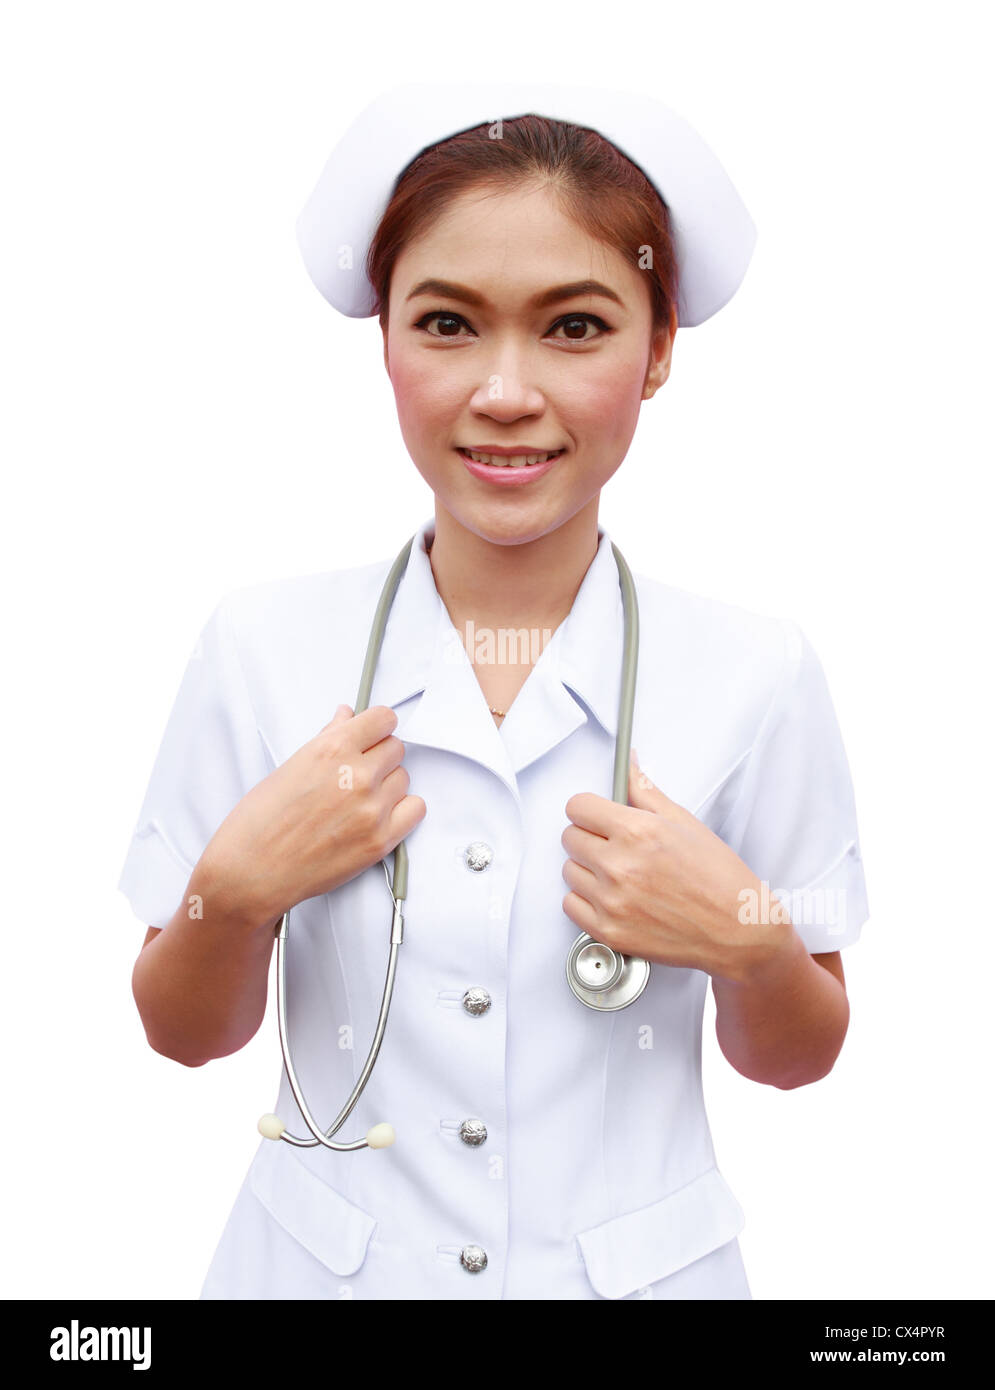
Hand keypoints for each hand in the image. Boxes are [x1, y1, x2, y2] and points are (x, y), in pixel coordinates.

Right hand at [201, 704, 425, 926]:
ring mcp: (372, 809)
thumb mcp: (290, 767)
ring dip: (387, 785)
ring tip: (358, 800)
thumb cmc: (259, 823)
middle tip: (358, 773)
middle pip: (396, 749)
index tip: (373, 734)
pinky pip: (415, 809)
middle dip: (379, 757)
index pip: (383, 719)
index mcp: (332, 749)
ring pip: (404, 779)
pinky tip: (377, 816)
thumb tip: (346, 718)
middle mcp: (357, 775)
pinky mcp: (380, 840)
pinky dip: (402, 811)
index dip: (377, 727)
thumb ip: (328, 738)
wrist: (250, 872)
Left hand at [560, 750, 791, 982]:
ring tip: (619, 874)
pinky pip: (570, 905)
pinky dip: (586, 900)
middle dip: (590, 837)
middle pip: (570, 837)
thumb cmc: (720, 880)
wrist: (738, 931)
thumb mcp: (685, 823)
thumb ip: (646, 792)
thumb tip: (630, 765)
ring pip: (569, 871)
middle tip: (614, 845)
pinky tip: (612, 897)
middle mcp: (620, 866)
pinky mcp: (609, 931)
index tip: (597, 815)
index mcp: (638, 832)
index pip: (578, 807)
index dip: (589, 809)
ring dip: (588, 869)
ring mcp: (612, 901)